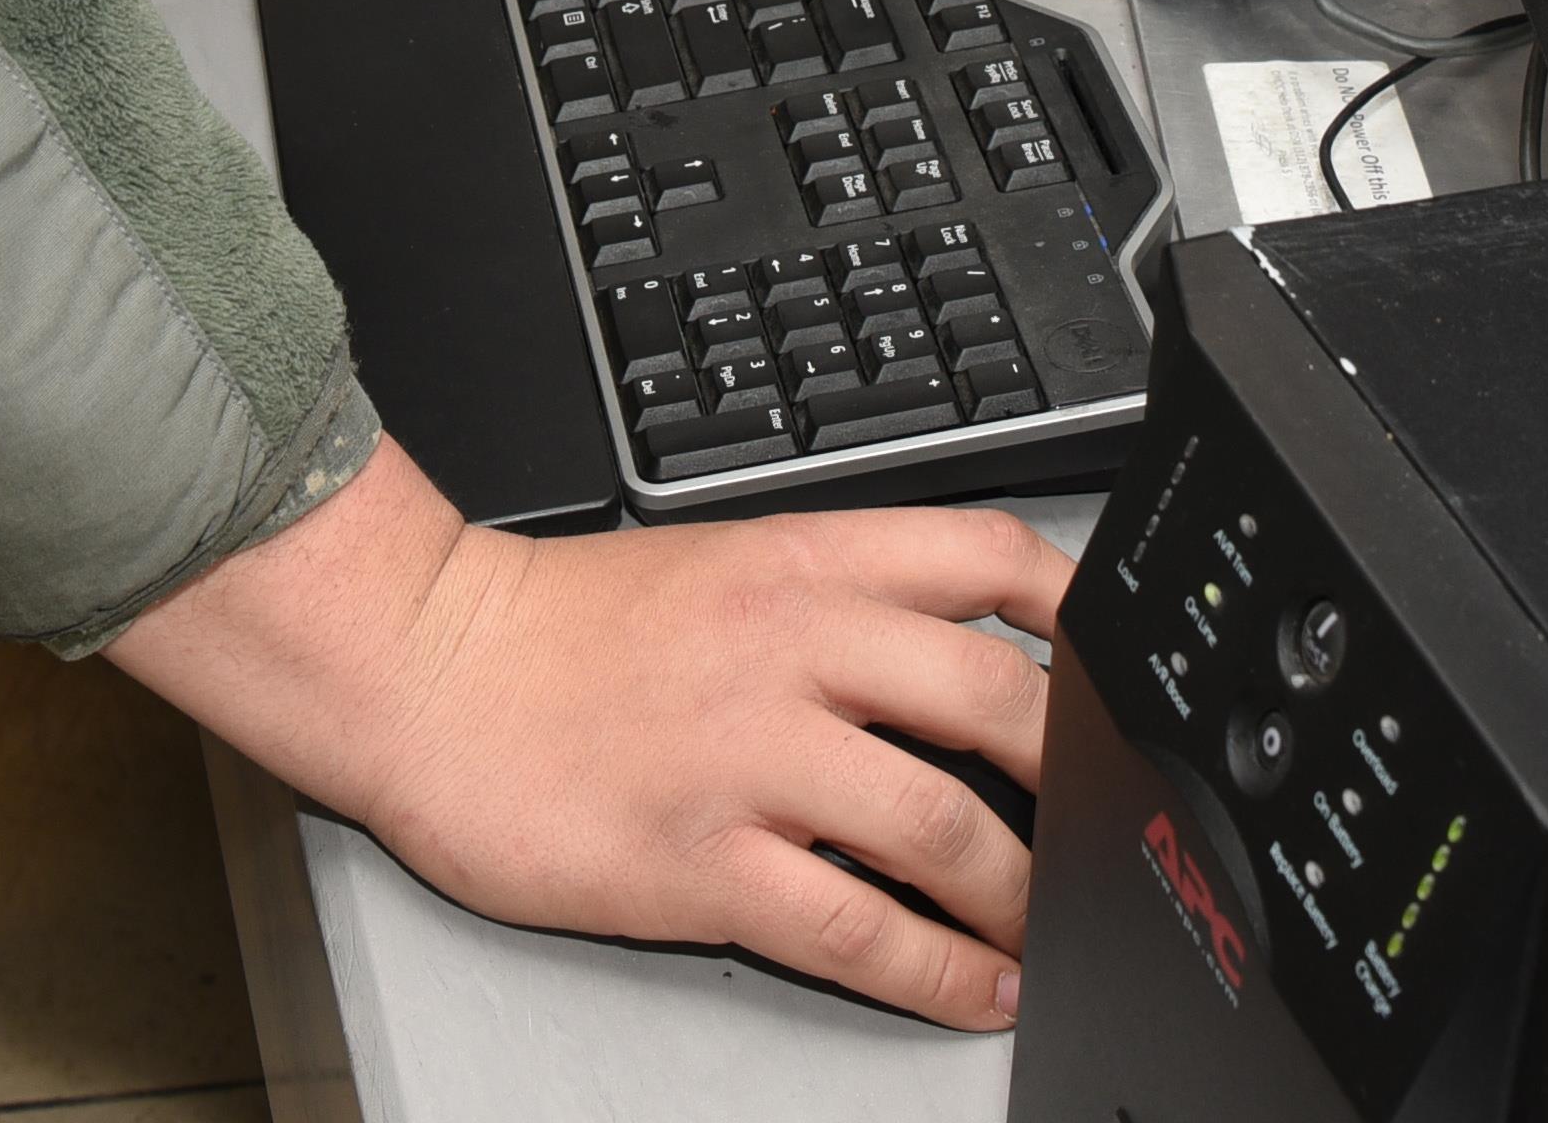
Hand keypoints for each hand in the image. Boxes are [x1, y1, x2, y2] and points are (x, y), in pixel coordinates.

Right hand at [110, 441, 1067, 1028]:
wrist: (421, 667)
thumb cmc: (553, 627)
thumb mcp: (714, 563)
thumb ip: (830, 599)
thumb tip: (947, 656)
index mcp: (800, 562)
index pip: (986, 557)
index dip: (1077, 616)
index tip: (1125, 669)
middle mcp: (791, 648)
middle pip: (995, 700)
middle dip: (1077, 777)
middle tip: (1110, 824)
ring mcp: (749, 757)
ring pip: (943, 826)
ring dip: (1023, 894)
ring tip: (1052, 931)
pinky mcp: (701, 860)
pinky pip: (858, 928)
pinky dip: (940, 972)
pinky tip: (975, 989)